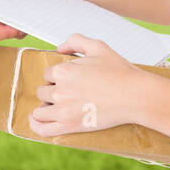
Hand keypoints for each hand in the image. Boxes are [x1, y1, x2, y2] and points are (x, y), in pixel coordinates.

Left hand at [29, 34, 151, 135]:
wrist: (135, 96)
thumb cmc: (120, 72)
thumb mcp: (98, 46)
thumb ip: (75, 40)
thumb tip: (59, 48)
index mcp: (64, 70)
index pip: (47, 74)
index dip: (56, 76)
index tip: (66, 80)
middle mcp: (60, 90)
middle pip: (43, 91)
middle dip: (52, 91)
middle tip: (66, 94)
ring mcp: (63, 110)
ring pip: (40, 110)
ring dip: (44, 107)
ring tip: (52, 108)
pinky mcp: (69, 126)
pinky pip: (42, 129)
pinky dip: (35, 125)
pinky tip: (36, 121)